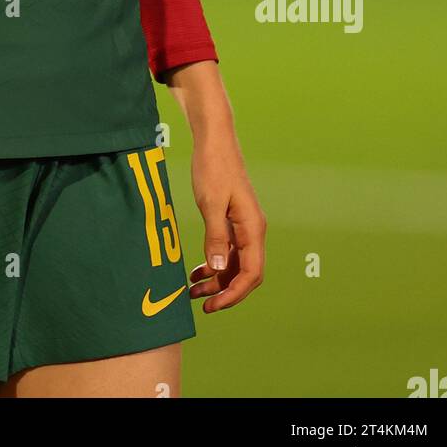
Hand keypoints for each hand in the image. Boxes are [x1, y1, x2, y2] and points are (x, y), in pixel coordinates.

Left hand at [187, 142, 265, 311]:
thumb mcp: (211, 204)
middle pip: (245, 273)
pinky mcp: (232, 220)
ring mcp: (243, 226)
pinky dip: (214, 263)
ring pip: (235, 263)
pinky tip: (197, 271)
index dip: (234, 294)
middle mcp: (252, 230)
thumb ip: (215, 237)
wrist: (214, 140)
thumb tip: (219, 270)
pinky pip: (227, 250)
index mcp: (253, 228)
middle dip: (224, 291)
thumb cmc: (214, 167)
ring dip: (217, 279)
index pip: (251, 274)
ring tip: (192, 290)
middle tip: (200, 304)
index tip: (213, 306)